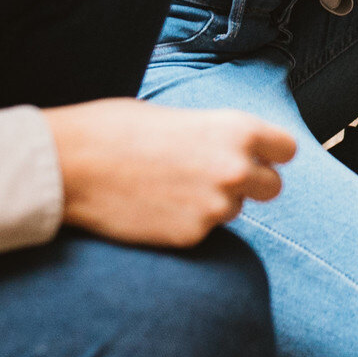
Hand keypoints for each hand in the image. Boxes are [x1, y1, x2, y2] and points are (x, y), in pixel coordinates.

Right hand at [43, 99, 296, 246]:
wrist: (70, 165)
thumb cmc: (116, 129)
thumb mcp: (179, 118)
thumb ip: (216, 137)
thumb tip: (234, 150)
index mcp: (237, 131)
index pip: (286, 150)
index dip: (270, 154)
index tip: (257, 157)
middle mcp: (236, 170)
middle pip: (271, 187)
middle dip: (249, 184)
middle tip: (212, 178)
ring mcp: (216, 208)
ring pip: (234, 211)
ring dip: (212, 204)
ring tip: (168, 189)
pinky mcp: (192, 238)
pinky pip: (202, 233)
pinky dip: (185, 225)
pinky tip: (153, 209)